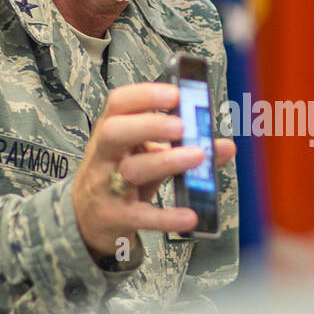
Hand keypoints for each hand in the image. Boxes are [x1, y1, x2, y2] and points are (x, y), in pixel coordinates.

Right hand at [72, 82, 235, 256]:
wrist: (87, 219)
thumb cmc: (120, 178)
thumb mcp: (146, 157)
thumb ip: (184, 148)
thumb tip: (226, 145)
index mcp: (111, 132)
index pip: (118, 103)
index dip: (145, 94)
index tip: (175, 94)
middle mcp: (104, 156)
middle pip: (115, 132)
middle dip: (149, 125)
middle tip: (181, 126)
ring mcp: (106, 187)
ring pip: (131, 170)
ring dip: (166, 161)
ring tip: (198, 156)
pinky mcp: (115, 217)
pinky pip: (141, 216)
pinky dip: (166, 217)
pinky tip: (189, 216)